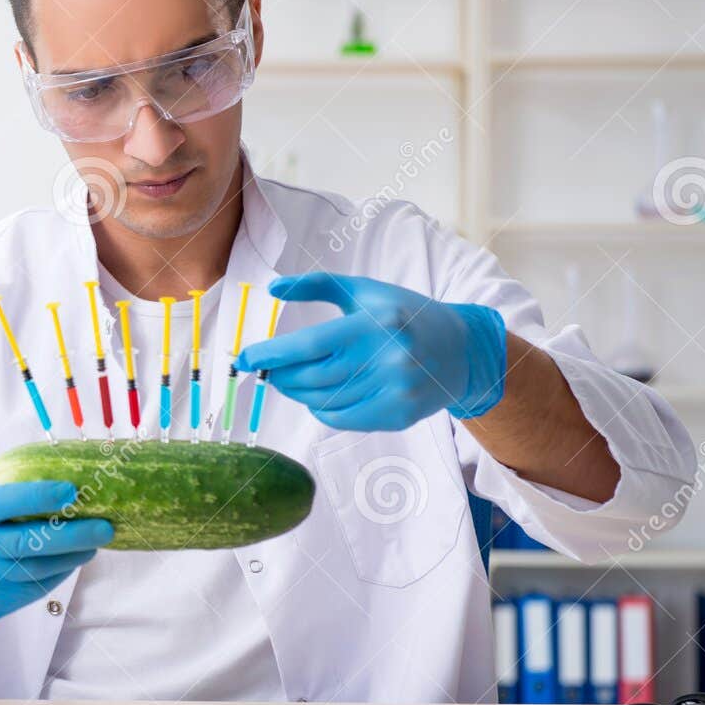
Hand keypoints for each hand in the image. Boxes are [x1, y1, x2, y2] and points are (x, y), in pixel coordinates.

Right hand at [0, 482, 112, 646]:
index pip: (1, 503)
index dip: (37, 496)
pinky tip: (74, 561)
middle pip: (28, 542)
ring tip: (95, 542)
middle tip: (103, 526)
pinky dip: (60, 572)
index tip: (70, 491)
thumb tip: (53, 488)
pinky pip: (37, 587)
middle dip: (72, 534)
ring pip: (39, 568)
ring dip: (73, 556)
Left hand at [234, 273, 506, 431]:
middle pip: (312, 377)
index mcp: (375, 323)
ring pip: (324, 400)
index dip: (272, 354)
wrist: (461, 349)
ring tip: (288, 380)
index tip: (243, 357)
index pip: (310, 344)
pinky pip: (343, 419)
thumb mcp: (364, 290)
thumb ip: (317, 285)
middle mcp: (387, 358)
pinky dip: (321, 409)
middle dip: (280, 375)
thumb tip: (272, 287)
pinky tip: (316, 397)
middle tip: (265, 369)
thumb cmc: (403, 314)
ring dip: (297, 392)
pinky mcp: (398, 414)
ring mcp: (394, 390)